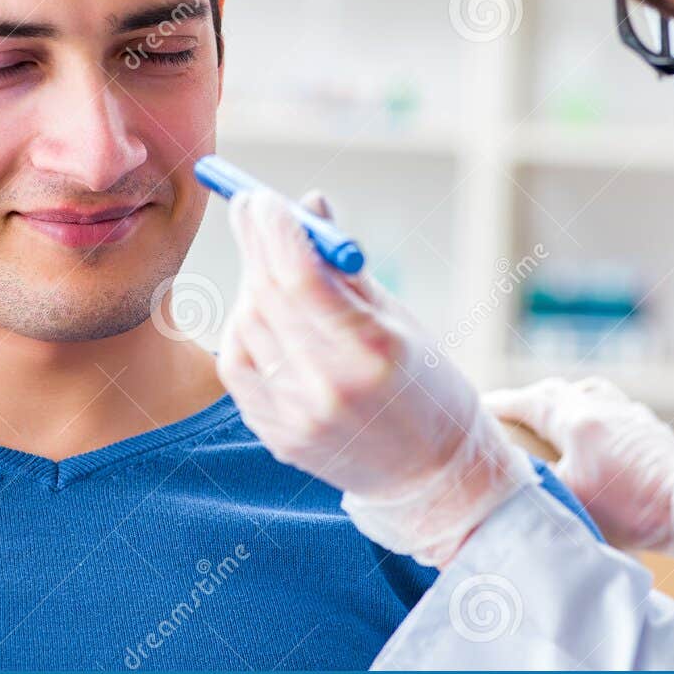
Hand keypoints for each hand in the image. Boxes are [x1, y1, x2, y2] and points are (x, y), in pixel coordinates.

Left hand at [217, 188, 535, 563]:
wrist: (433, 475)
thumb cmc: (424, 383)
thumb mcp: (398, 319)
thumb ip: (345, 267)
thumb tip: (306, 206)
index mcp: (372, 353)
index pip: (302, 280)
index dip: (274, 232)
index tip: (262, 198)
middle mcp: (329, 389)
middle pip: (267, 300)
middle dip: (255, 247)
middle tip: (251, 209)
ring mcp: (298, 418)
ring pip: (246, 330)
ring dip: (251, 287)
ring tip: (272, 269)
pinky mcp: (277, 437)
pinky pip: (240, 368)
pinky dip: (245, 330)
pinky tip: (263, 315)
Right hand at [484, 376, 673, 580]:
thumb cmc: (631, 509)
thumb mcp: (571, 497)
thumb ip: (537, 479)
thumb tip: (511, 474)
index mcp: (577, 420)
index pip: (526, 402)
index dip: (498, 405)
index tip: (477, 408)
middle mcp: (601, 407)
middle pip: (555, 392)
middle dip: (527, 401)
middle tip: (508, 416)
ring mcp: (629, 414)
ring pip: (587, 392)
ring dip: (564, 401)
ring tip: (552, 419)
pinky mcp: (650, 428)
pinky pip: (613, 409)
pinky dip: (593, 415)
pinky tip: (595, 437)